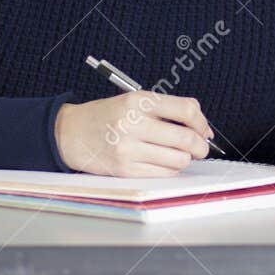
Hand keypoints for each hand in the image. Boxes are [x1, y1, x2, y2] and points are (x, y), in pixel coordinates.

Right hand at [55, 93, 212, 176]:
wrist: (70, 133)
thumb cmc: (106, 116)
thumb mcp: (133, 100)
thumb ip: (167, 108)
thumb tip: (202, 128)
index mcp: (138, 101)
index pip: (186, 110)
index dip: (202, 122)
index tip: (204, 130)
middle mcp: (133, 124)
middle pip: (186, 138)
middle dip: (200, 146)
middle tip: (200, 147)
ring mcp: (128, 149)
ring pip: (179, 160)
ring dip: (185, 159)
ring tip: (178, 154)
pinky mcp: (125, 169)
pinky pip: (164, 173)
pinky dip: (170, 169)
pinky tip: (163, 162)